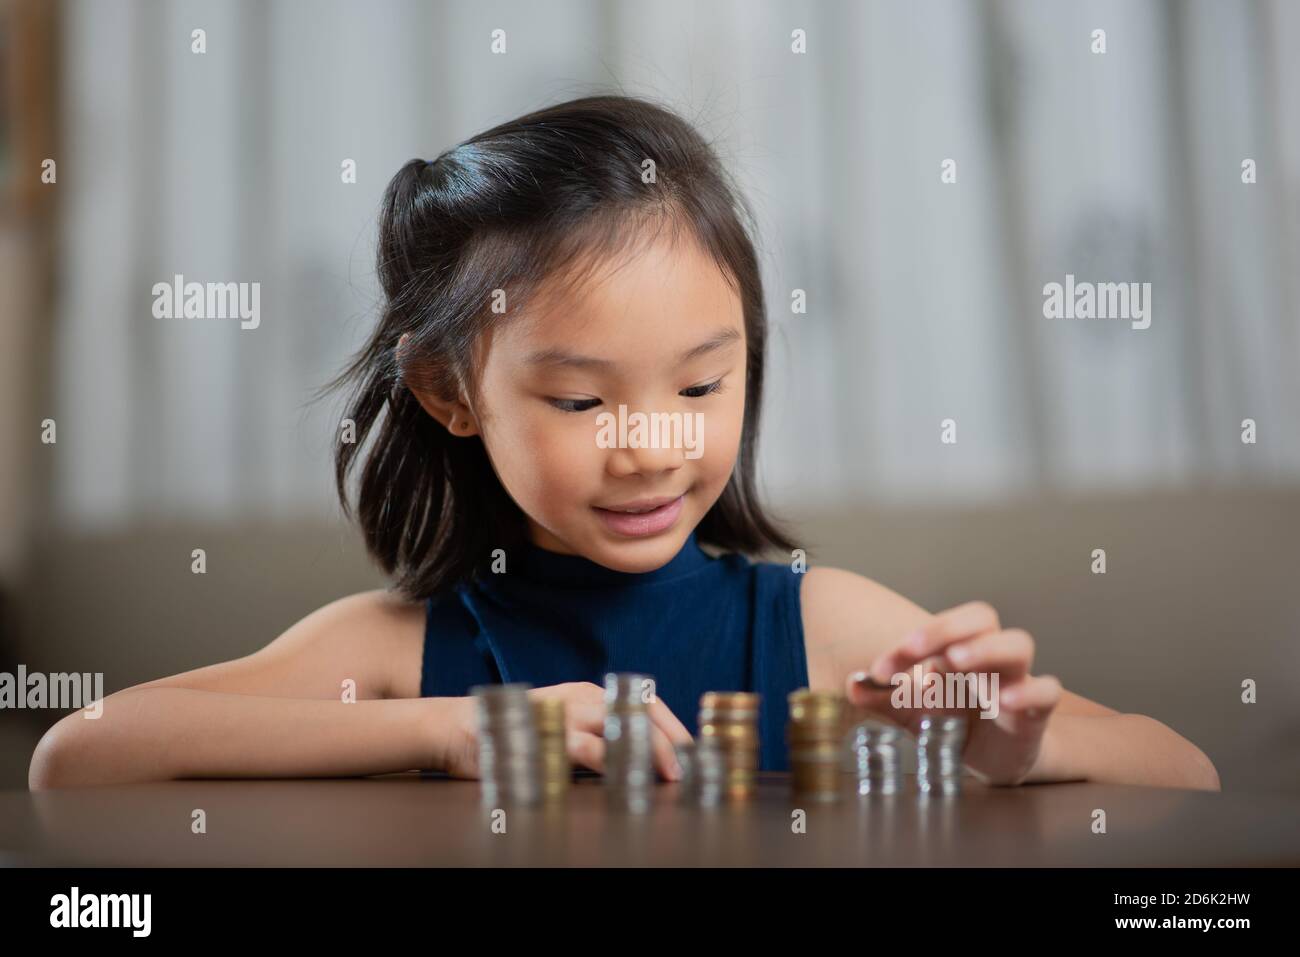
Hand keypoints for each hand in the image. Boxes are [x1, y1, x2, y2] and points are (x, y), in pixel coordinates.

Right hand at [438, 682, 692, 781]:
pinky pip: (587, 746)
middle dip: (672, 740)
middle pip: (643, 712)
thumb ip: (597, 737)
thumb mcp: (564, 728)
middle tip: (691, 768)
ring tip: (670, 776)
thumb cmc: (518, 735)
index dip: (675, 726)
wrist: (461, 728)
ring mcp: (566, 713)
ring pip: (621, 727)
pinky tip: (624, 778)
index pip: (647, 703)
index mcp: (592, 694)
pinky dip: (609, 762)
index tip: (697, 750)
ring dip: (650, 751)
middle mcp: (585, 696)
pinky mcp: (547, 733)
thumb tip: (642, 763)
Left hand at [845, 601, 1062, 785]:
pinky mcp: (1035, 713)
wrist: (989, 759)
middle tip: (914, 649)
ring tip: (955, 662)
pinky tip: (1002, 701)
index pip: (942, 626)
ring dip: (985, 648)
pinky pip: (1048, 691)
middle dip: (946, 628)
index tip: (881, 669)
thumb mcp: (909, 710)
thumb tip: (852, 683)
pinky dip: (1030, 691)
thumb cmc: (951, 722)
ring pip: (1019, 643)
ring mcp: (1015, 680)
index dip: (912, 640)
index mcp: (957, 648)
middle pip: (982, 617)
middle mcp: (988, 657)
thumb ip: (881, 696)